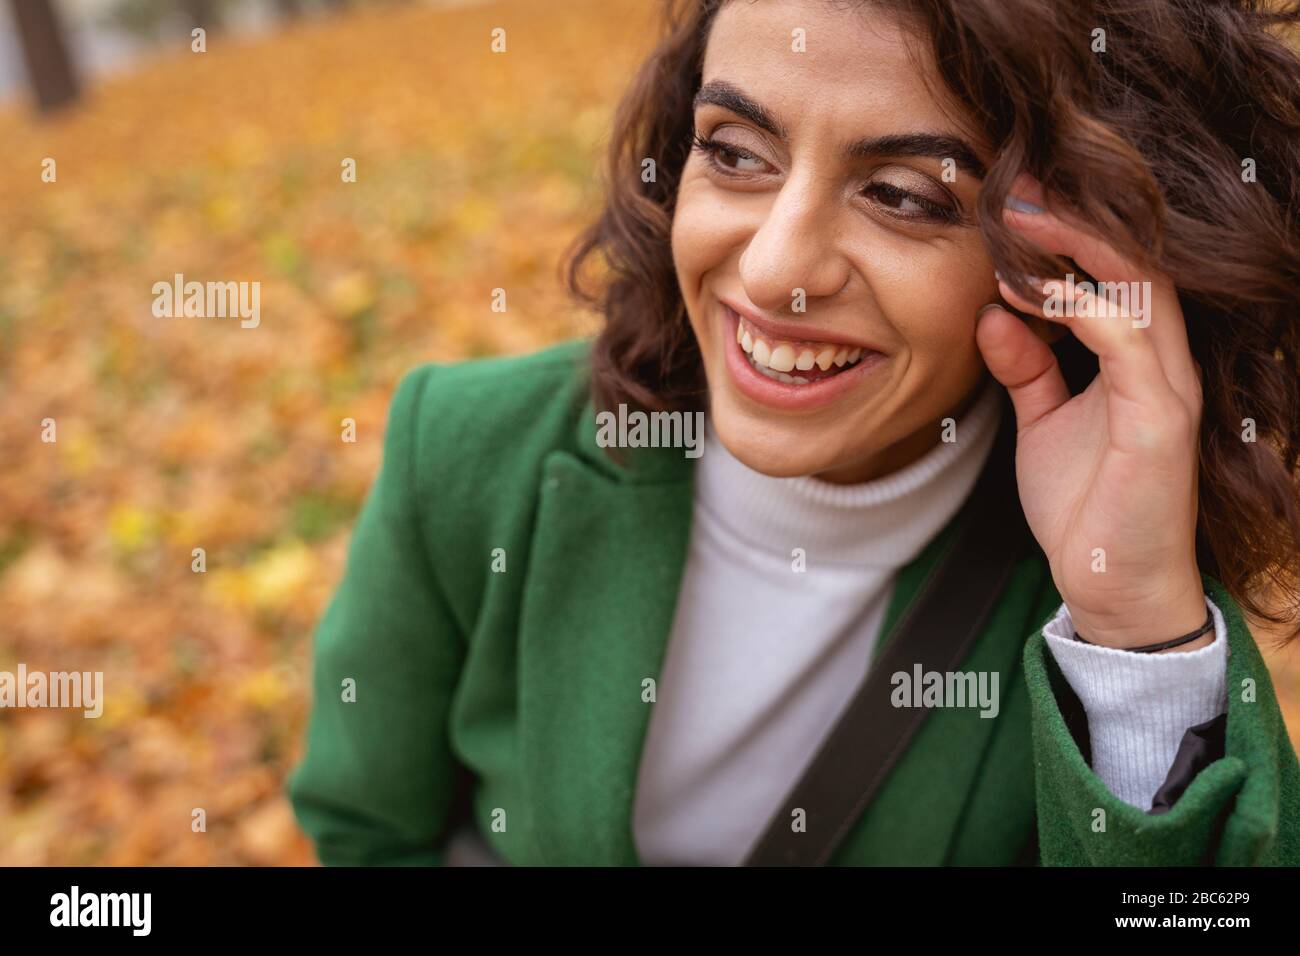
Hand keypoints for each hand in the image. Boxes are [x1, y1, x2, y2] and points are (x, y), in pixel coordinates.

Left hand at [975, 176, 1208, 650]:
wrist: (1109, 584)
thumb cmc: (1086, 502)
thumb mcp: (1044, 421)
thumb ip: (1027, 367)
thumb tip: (994, 312)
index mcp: (1138, 356)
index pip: (1119, 267)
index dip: (1071, 226)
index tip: (1011, 195)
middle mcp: (1164, 362)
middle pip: (1138, 259)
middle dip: (1076, 214)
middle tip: (1015, 182)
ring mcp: (1168, 389)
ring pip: (1142, 287)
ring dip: (1077, 246)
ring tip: (1017, 217)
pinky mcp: (1161, 423)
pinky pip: (1130, 343)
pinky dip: (1082, 307)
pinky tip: (1033, 290)